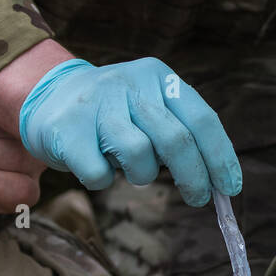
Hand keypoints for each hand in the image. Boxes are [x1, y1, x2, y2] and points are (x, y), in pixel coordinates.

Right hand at [17, 57, 240, 206]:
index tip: (229, 188)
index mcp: (158, 77)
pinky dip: (102, 180)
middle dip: (193, 177)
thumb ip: (178, 132)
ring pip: (139, 155)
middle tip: (198, 198)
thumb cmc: (111, 113)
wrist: (46, 96)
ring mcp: (96, 104)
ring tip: (128, 167)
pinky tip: (95, 168)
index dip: (219, 157)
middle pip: (176, 139)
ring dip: (140, 174)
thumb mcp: (148, 106)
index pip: (200, 119)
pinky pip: (99, 173)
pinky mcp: (67, 130)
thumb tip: (217, 181)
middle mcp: (130, 84)